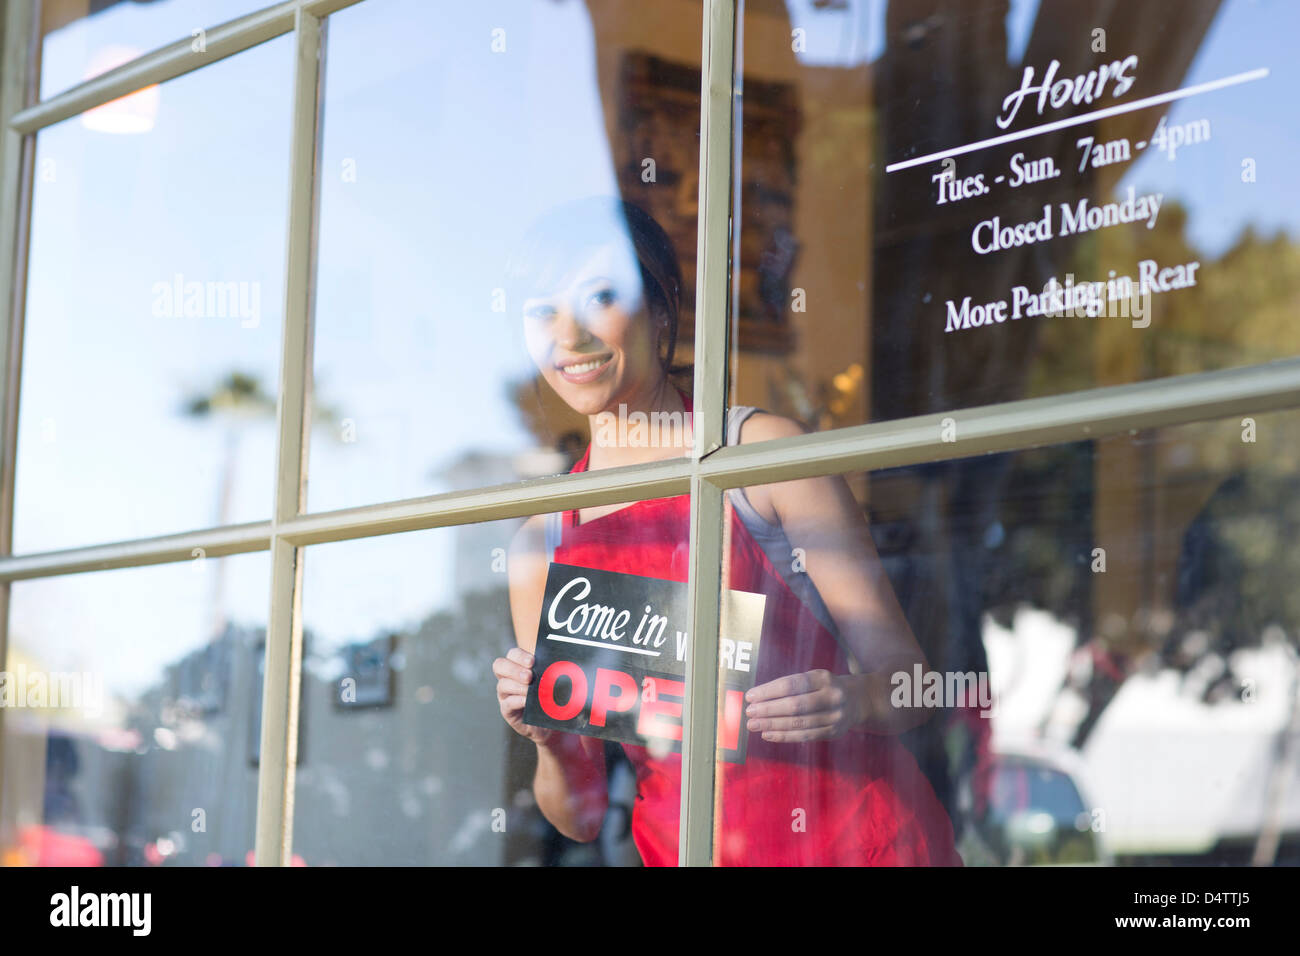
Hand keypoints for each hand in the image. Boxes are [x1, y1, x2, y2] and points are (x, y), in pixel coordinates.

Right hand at [493, 647, 553, 746]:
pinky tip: (527, 701)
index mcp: (518, 666)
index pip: (512, 654)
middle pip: (500, 665)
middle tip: (529, 676)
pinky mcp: (507, 710)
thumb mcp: (553, 682)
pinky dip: (518, 701)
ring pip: (502, 685)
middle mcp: (508, 678)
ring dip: (517, 686)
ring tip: (530, 690)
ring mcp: (505, 694)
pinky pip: (507, 703)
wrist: (551, 723)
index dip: (520, 656)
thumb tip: (563, 665)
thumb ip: (553, 672)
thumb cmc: (552, 697)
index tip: (533, 662)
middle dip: (514, 669)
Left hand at [744, 669, 864, 742]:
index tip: (750, 696)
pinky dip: (784, 736)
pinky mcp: (834, 732)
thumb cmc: (824, 687)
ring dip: (773, 725)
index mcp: (823, 677)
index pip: (792, 684)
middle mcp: (832, 696)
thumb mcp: (813, 678)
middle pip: (795, 705)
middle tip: (749, 712)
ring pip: (799, 723)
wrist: (858, 701)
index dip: (769, 691)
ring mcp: (835, 716)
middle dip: (768, 710)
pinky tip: (768, 734)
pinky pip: (805, 736)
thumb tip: (757, 697)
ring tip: (754, 724)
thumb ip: (790, 686)